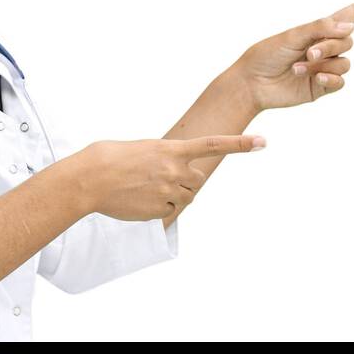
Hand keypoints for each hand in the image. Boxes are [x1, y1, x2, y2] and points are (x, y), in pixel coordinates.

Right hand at [80, 134, 265, 221]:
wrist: (91, 178)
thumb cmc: (112, 158)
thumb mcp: (144, 148)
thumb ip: (166, 156)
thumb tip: (176, 168)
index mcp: (171, 149)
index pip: (213, 145)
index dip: (240, 144)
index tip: (262, 142)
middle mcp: (174, 169)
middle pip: (198, 179)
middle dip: (188, 179)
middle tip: (164, 177)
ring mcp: (168, 191)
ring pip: (187, 196)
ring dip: (175, 193)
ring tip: (147, 187)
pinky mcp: (160, 210)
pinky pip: (171, 210)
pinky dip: (161, 207)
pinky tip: (140, 199)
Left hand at [233, 0, 353, 111]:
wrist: (252, 82)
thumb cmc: (266, 54)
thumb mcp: (292, 35)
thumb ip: (321, 28)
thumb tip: (351, 26)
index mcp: (319, 29)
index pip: (353, 14)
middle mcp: (326, 47)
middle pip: (348, 41)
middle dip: (330, 45)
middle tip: (308, 52)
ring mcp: (326, 67)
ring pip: (345, 62)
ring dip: (324, 63)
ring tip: (300, 66)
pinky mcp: (323, 86)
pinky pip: (341, 81)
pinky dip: (331, 78)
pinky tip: (316, 78)